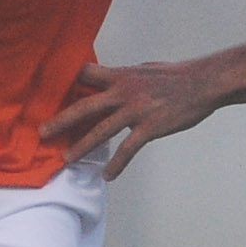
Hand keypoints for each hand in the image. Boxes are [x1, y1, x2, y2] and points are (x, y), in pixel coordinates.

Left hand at [42, 60, 218, 178]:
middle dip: (61, 120)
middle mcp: (123, 92)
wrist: (203, 82)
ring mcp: (136, 110)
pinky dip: (117, 164)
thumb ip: (126, 78)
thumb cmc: (177, 75)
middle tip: (42, 132)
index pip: (86, 74)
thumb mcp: (145, 70)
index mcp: (121, 76)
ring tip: (67, 159)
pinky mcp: (150, 127)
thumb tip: (115, 82)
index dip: (68, 80)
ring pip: (101, 130)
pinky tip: (108, 176)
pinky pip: (128, 148)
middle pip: (85, 107)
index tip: (50, 90)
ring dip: (82, 146)